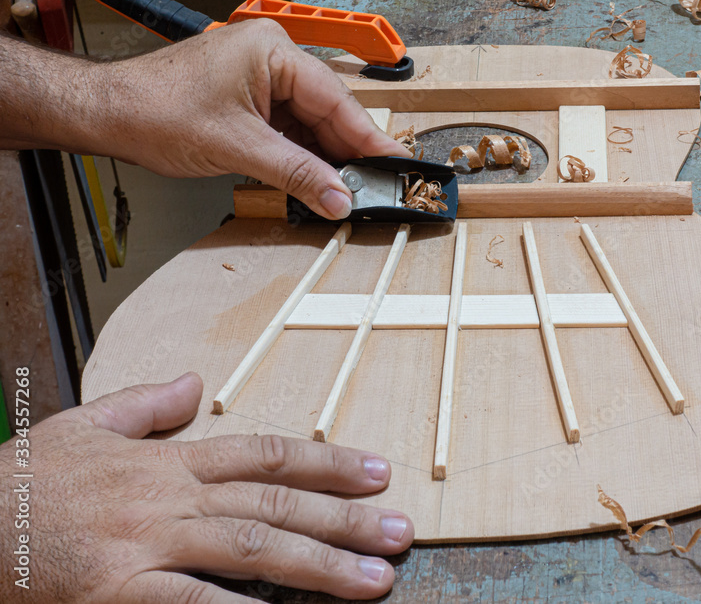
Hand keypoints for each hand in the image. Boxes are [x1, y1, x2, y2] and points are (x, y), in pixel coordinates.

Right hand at [0, 373, 412, 601]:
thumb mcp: (84, 426)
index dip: (327, 462)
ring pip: (250, 550)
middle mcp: (168, 498)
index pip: (264, 454)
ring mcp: (146, 546)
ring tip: (375, 582)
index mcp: (167, 461)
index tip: (377, 472)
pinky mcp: (117, 592)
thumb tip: (193, 381)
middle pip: (274, 504)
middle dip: (344, 519)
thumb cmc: (20, 485)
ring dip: (319, 567)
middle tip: (400, 532)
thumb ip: (146, 405)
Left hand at [102, 19, 409, 218]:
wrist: (109, 114)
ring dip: (326, 159)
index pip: (337, 100)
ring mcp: (262, 78)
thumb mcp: (237, 148)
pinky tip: (317, 179)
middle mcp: (272, 58)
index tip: (395, 166)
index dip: (368, 140)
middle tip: (376, 188)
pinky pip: (291, 128)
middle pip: (328, 112)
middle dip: (348, 154)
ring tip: (348, 190)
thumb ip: (296, 174)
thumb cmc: (155, 109)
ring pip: (311, 123)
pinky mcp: (252, 99)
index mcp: (273, 52)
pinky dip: (303, 156)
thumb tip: (337, 196)